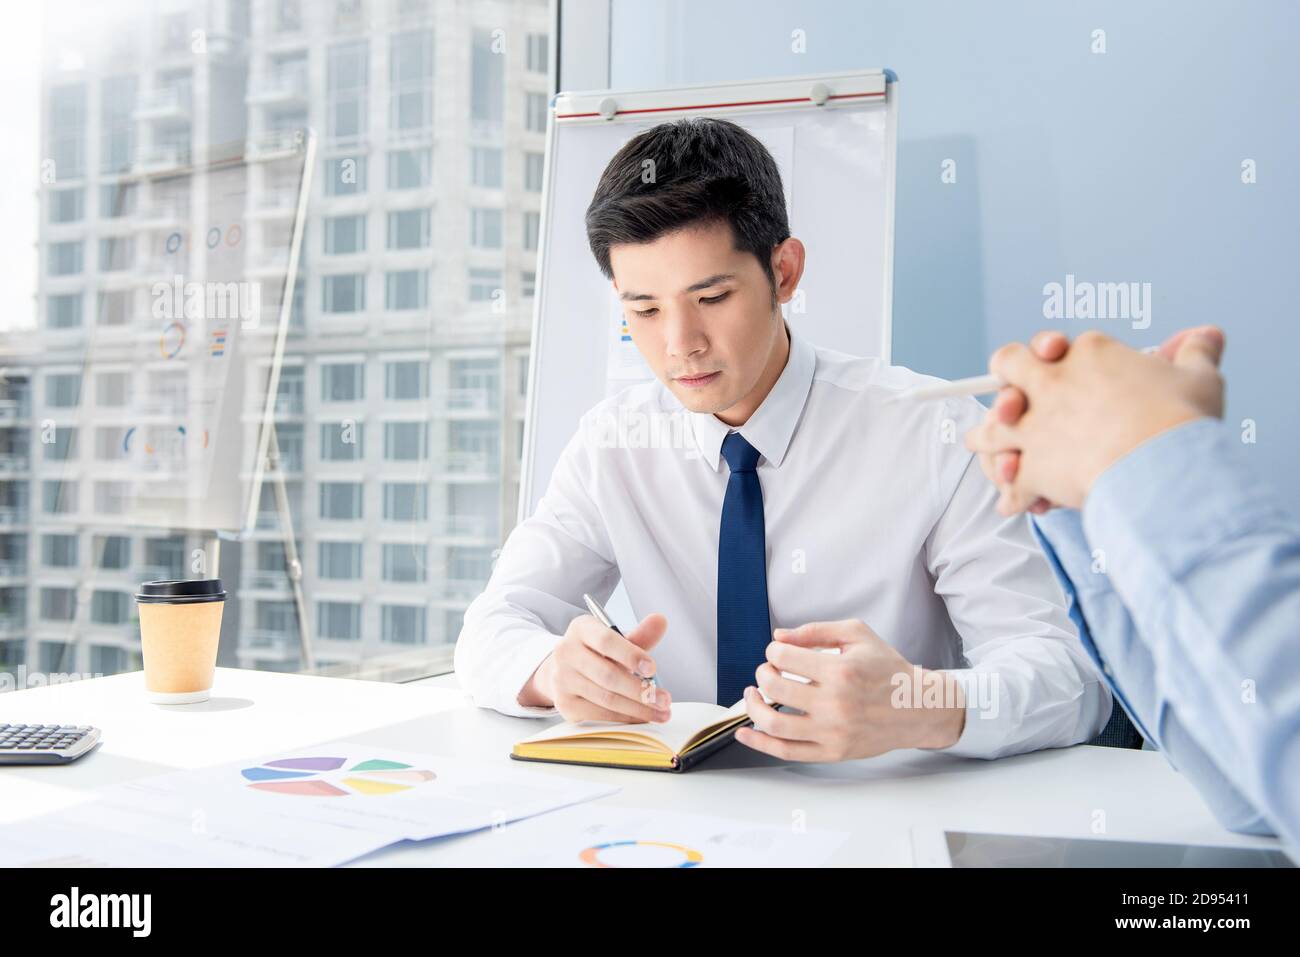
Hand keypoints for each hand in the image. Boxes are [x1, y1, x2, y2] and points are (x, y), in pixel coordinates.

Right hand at [517, 612, 672, 722]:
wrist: (565, 670)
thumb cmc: (596, 653)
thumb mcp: (617, 640)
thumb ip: (640, 635)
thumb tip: (661, 621)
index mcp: (582, 629)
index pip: (606, 641)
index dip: (631, 655)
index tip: (652, 668)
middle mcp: (566, 652)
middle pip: (608, 675)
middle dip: (641, 690)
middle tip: (664, 699)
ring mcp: (562, 679)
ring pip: (606, 698)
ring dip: (638, 708)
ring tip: (660, 711)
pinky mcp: (564, 703)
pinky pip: (599, 714)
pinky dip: (625, 717)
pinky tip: (641, 717)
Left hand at [734, 620, 965, 761]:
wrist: (918, 708)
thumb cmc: (888, 669)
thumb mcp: (857, 635)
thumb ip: (815, 630)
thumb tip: (778, 636)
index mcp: (840, 671)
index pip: (784, 657)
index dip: (773, 650)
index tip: (777, 651)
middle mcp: (834, 703)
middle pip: (774, 687)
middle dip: (762, 673)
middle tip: (767, 670)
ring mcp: (832, 732)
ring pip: (773, 723)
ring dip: (753, 706)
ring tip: (753, 695)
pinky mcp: (832, 753)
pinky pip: (786, 752)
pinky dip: (759, 744)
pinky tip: (745, 732)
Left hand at [965, 326, 1225, 512]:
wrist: (1160, 466)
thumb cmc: (1181, 419)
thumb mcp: (1198, 376)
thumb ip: (1196, 353)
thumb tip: (1208, 333)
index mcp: (1086, 353)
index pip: (1056, 345)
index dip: (1054, 355)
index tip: (1058, 359)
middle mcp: (1051, 384)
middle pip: (1006, 365)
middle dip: (1004, 378)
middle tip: (1009, 396)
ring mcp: (1034, 426)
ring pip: (991, 426)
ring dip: (986, 438)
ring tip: (986, 448)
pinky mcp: (1031, 467)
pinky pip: (1011, 484)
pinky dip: (1012, 496)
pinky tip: (1012, 505)